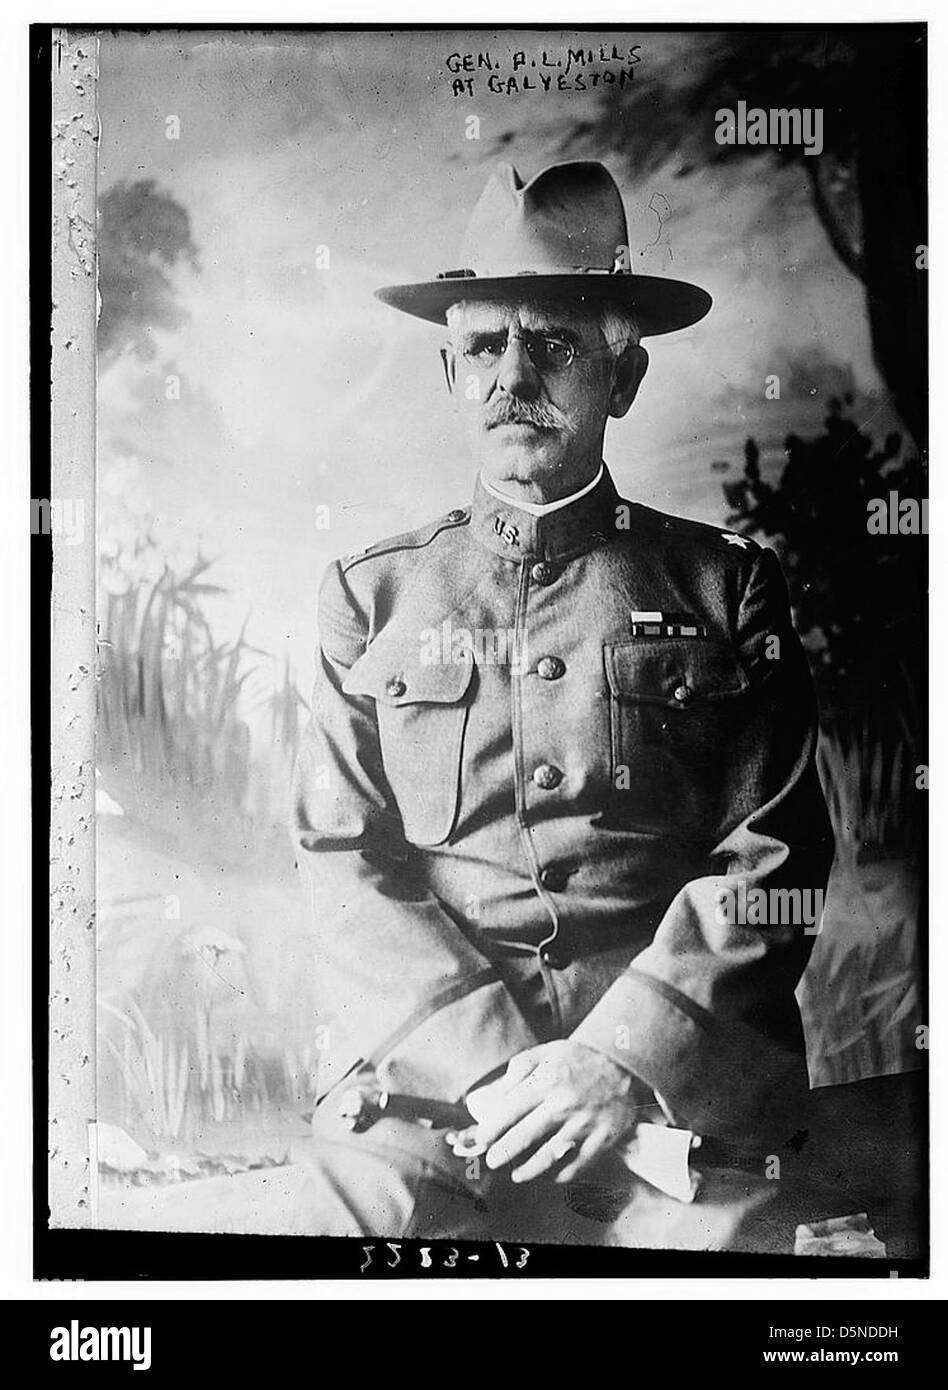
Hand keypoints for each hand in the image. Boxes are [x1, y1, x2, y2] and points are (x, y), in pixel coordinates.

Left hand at [458, 1041, 640, 1183]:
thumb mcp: (545, 1051)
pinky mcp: (603, 1138)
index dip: (491, 1130)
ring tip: (516, 1174)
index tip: (482, 1139)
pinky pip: (577, 1166)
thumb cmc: (578, 1057)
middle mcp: (564, 1104)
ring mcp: (584, 1124)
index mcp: (546, 1081)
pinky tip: (549, 1175)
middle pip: (524, 1138)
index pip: (509, 1111)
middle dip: (502, 1154)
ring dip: (527, 1170)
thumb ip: (518, 1069)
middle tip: (493, 1161)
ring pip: (548, 1157)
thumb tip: (496, 1095)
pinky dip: (559, 1175)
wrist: (624, 1060)